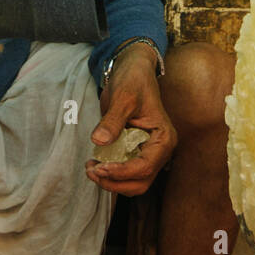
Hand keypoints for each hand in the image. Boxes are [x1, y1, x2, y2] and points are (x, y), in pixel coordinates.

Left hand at [84, 45, 176, 195]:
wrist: (132, 71)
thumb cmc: (133, 80)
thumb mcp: (123, 97)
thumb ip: (113, 121)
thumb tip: (99, 141)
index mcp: (163, 138)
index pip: (145, 166)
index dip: (122, 172)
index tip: (100, 167)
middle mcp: (159, 150)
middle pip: (140, 182)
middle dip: (115, 182)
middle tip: (92, 171)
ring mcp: (148, 153)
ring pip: (133, 182)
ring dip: (112, 182)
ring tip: (91, 169)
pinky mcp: (136, 152)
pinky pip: (125, 173)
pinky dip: (111, 174)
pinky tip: (95, 164)